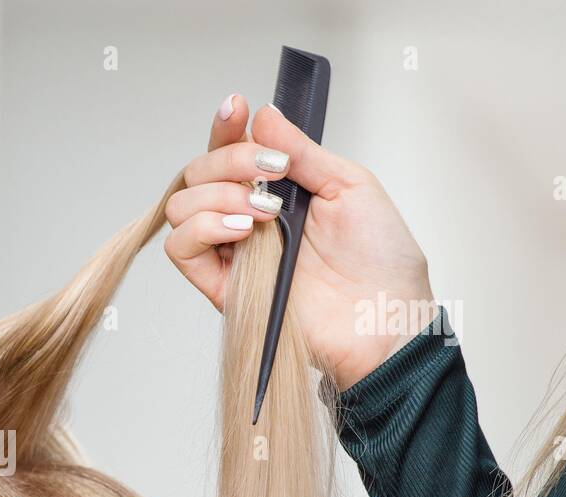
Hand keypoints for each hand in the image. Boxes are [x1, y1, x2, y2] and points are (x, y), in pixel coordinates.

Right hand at [164, 94, 435, 389]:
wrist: (385, 319)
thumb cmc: (381, 261)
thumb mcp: (350, 185)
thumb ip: (302, 152)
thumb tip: (262, 115)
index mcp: (277, 192)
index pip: (230, 153)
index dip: (225, 128)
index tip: (236, 107)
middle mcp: (247, 219)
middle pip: (197, 173)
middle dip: (228, 160)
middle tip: (270, 172)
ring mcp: (232, 253)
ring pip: (181, 206)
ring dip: (216, 194)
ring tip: (262, 211)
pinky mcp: (222, 288)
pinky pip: (181, 249)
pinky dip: (202, 228)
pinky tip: (242, 229)